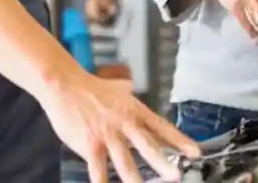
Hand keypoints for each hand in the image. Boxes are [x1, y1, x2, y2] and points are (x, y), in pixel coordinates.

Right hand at [38, 68, 200, 182]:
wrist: (63, 84)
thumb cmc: (89, 88)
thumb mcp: (117, 88)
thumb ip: (127, 94)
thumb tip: (131, 87)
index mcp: (133, 110)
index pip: (161, 126)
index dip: (179, 140)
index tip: (194, 153)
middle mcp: (123, 122)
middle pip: (147, 145)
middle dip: (163, 162)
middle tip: (177, 175)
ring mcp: (107, 134)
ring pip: (124, 161)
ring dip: (136, 178)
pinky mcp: (89, 143)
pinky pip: (98, 168)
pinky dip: (103, 181)